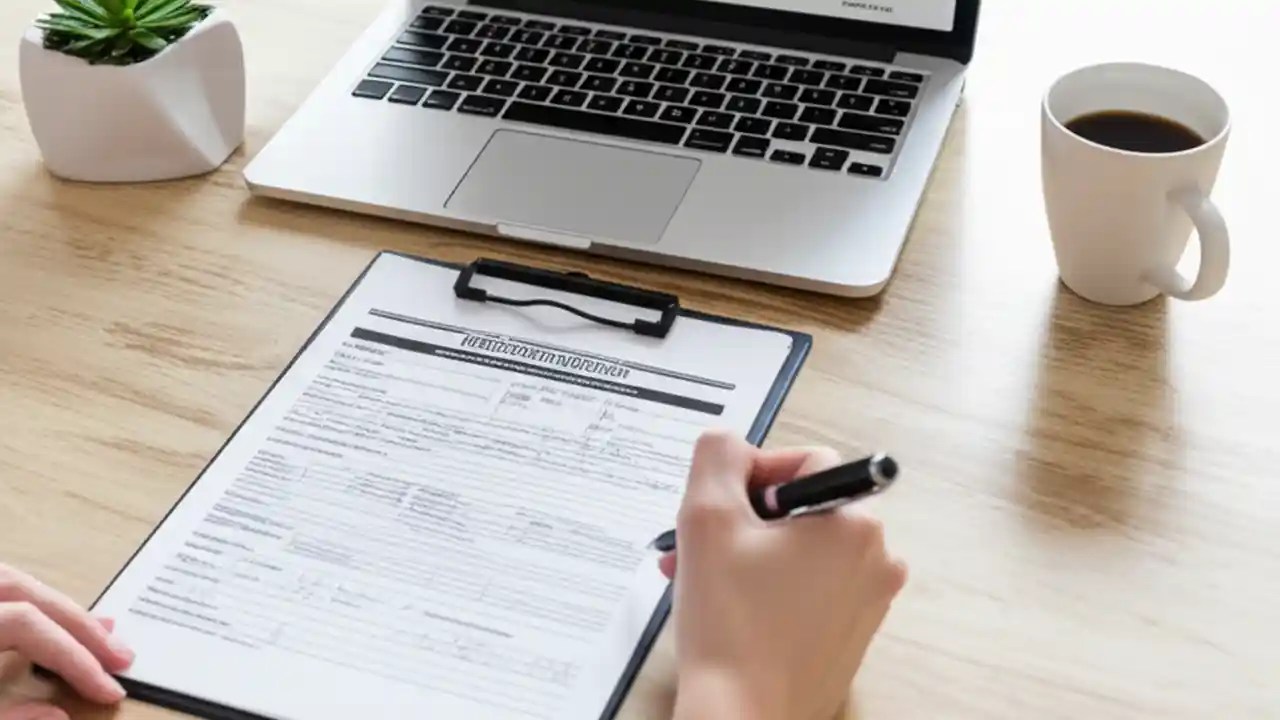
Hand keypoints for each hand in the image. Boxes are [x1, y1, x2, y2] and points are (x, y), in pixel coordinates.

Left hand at [0, 565, 132, 719]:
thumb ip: (7, 718)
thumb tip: (57, 716)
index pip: (27, 625)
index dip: (73, 657)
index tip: (107, 688)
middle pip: (27, 592)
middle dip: (82, 626)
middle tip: (120, 655)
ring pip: (14, 580)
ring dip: (61, 609)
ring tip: (101, 633)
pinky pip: (2, 588)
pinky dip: (32, 602)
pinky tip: (52, 620)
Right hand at [662, 431, 907, 719]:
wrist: (741, 717)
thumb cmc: (730, 628)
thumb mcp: (706, 516)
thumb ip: (717, 455)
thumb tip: (731, 445)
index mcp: (854, 523)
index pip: (804, 461)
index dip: (750, 475)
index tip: (718, 506)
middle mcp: (875, 559)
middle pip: (802, 507)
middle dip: (744, 519)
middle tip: (699, 543)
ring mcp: (866, 600)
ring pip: (801, 548)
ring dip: (750, 552)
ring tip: (704, 577)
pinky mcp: (850, 633)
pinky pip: (810, 587)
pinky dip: (771, 586)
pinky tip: (732, 606)